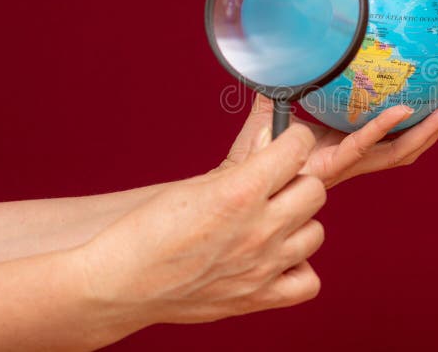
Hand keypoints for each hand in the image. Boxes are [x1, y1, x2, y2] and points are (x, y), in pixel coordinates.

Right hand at [77, 124, 325, 327]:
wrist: (120, 283)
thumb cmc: (147, 231)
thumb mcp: (196, 185)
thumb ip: (241, 168)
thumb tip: (271, 144)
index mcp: (240, 193)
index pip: (297, 148)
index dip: (294, 139)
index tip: (288, 141)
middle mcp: (259, 230)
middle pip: (315, 190)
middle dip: (297, 181)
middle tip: (275, 186)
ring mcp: (263, 267)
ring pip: (317, 231)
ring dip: (299, 223)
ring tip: (273, 223)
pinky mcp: (258, 298)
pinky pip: (309, 282)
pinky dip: (299, 268)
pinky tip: (278, 258)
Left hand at [223, 95, 437, 187]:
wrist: (238, 176)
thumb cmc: (256, 146)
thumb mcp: (278, 105)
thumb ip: (288, 79)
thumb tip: (291, 45)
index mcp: (345, 147)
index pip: (389, 140)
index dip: (415, 126)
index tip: (435, 101)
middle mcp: (351, 159)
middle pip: (404, 149)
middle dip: (433, 131)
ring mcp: (345, 165)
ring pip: (398, 153)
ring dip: (426, 133)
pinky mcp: (332, 166)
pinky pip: (364, 145)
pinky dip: (385, 128)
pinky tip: (404, 110)